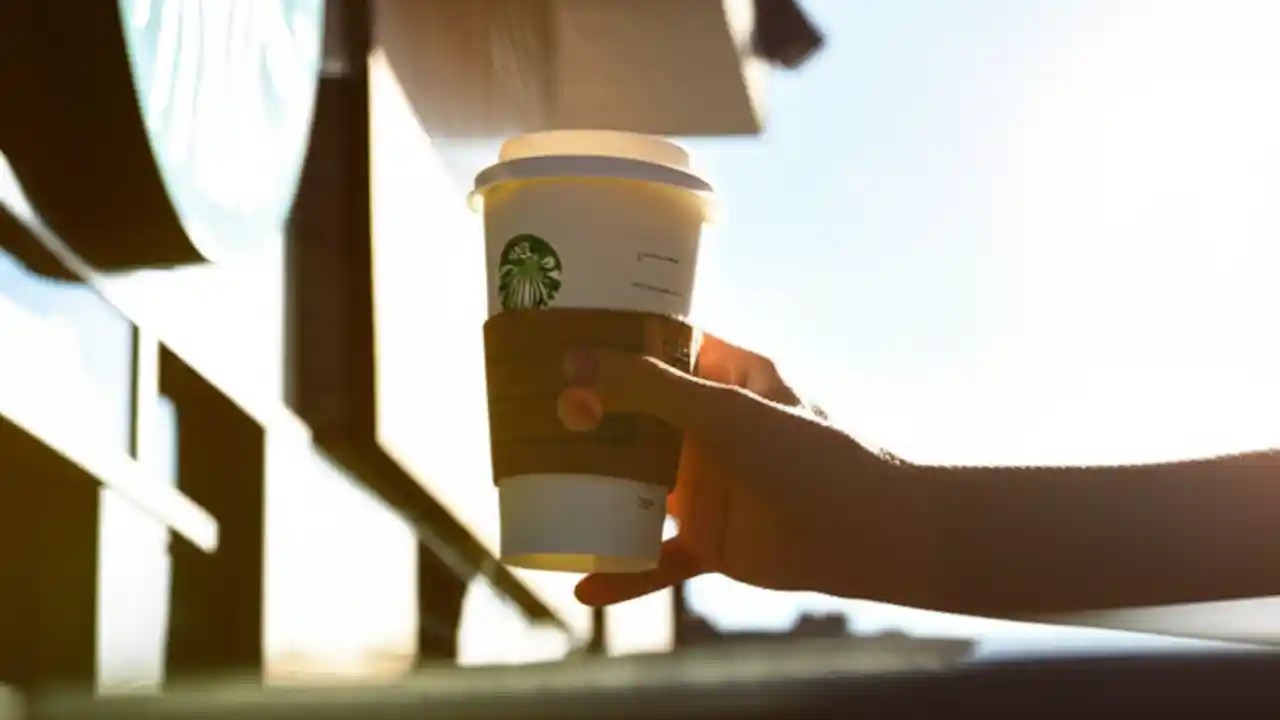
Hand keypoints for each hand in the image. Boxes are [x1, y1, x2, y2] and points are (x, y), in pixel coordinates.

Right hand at [557, 335, 925, 606]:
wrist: (866, 531)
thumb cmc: (806, 452)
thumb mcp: (720, 408)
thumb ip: (646, 389)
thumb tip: (570, 371)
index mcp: (727, 376)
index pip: (662, 345)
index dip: (615, 339)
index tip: (560, 332)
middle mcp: (712, 427)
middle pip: (636, 417)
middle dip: (587, 417)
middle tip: (525, 410)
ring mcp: (709, 485)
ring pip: (635, 485)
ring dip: (592, 490)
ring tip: (532, 486)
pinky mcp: (710, 539)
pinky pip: (655, 558)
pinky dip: (622, 573)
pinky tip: (583, 586)